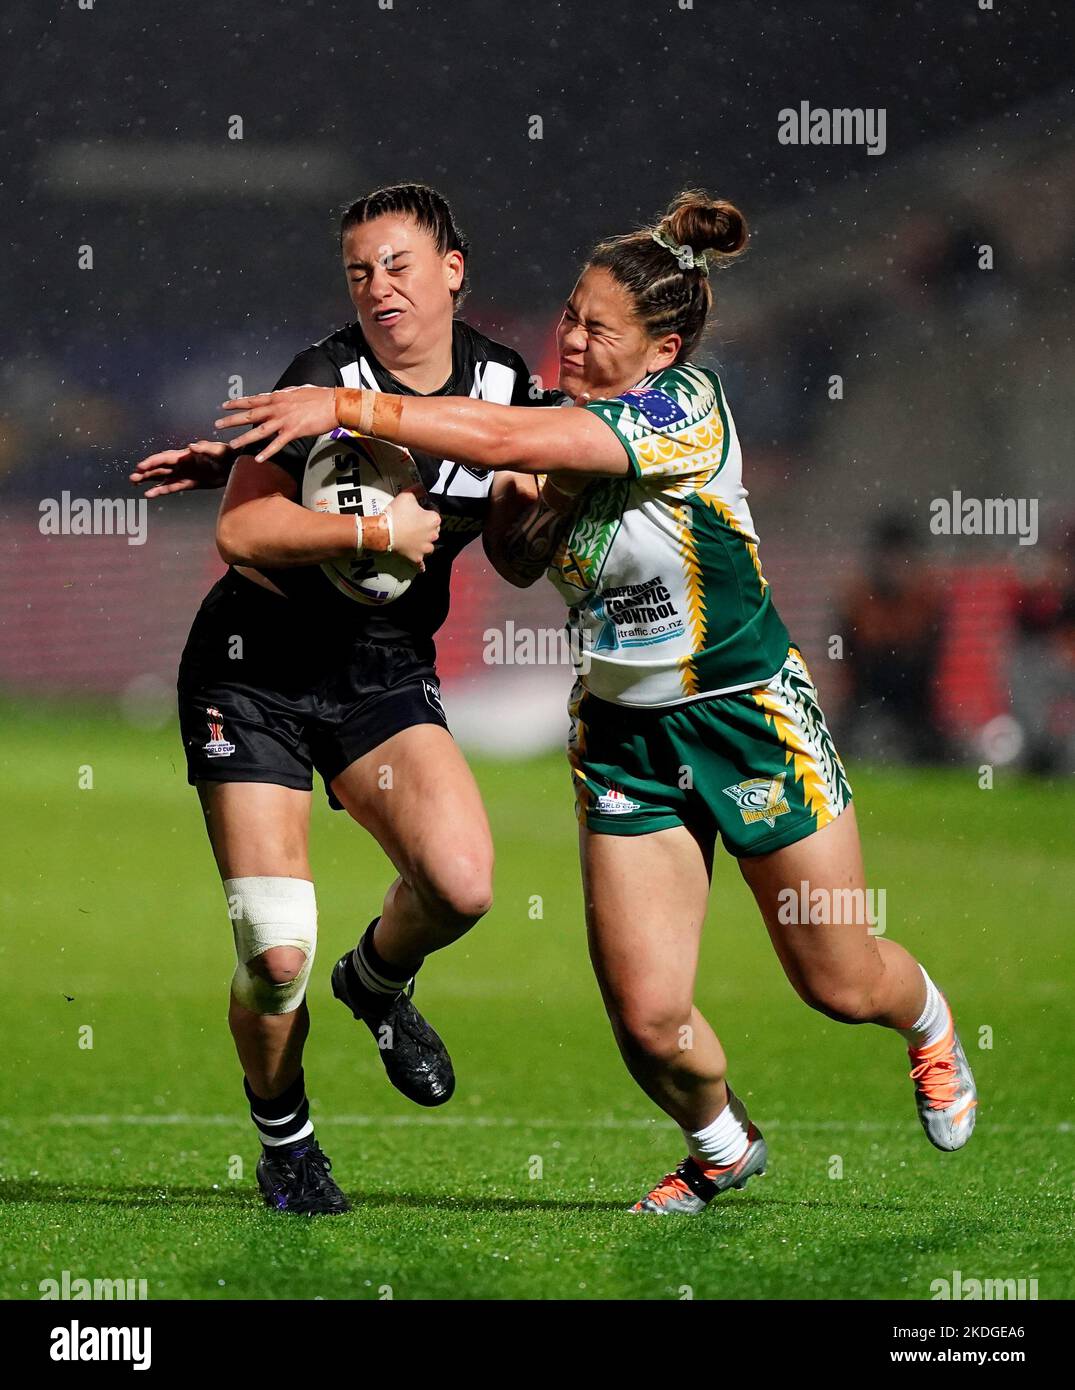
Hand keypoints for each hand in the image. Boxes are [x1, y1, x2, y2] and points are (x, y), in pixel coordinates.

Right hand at [128, 439, 232, 496]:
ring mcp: (184, 474)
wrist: (235, 465)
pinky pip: (172, 487)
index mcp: (185, 455)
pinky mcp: (190, 483)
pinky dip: (162, 490)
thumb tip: (191, 446)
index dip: (152, 462)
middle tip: (132, 477)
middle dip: (146, 472)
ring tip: (136, 484)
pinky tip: (151, 494)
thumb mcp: (217, 450)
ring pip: (163, 478)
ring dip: (150, 481)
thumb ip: (204, 448)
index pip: (165, 458)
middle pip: (160, 468)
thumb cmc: (226, 454)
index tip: (141, 466)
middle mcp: (182, 464)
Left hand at [215, 385, 337, 460]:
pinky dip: (267, 452)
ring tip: (232, 444)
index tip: (224, 405)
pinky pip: (277, 444)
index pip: (253, 400)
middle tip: (218, 424)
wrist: (335, 403)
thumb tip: (279, 393)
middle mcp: (278, 407)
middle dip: (232, 420)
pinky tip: (258, 459)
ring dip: (244, 438)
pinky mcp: (294, 431)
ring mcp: (284, 420)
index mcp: (278, 396)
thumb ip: (286, 393)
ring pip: (259, 430)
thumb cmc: (321, 396)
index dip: (237, 403)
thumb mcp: (298, 390)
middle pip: (250, 414)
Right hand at [386, 486, 439, 568]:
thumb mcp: (407, 495)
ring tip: (414, 539)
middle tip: (413, 523)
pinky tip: (422, 566)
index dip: (426, 511)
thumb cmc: (396, 513)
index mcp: (434, 520)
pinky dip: (421, 565)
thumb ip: (418, 490)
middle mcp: (433, 535)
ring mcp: (425, 548)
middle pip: (433, 531)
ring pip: (429, 545)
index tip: (418, 511)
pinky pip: (421, 563)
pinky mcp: (416, 558)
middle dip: (426, 527)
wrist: (384, 531)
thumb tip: (423, 486)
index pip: (435, 514)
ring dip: (424, 542)